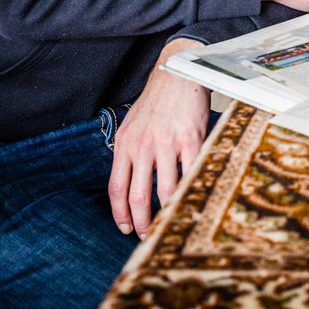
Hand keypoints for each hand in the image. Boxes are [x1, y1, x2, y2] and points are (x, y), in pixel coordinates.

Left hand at [108, 38, 209, 239]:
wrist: (178, 72)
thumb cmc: (157, 101)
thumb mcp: (133, 125)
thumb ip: (130, 153)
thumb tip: (132, 183)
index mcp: (125, 144)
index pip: (116, 188)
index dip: (119, 213)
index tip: (125, 228)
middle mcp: (142, 146)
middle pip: (137, 196)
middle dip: (142, 222)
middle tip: (147, 236)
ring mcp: (166, 144)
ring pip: (164, 192)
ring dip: (166, 214)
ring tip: (170, 225)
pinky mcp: (190, 140)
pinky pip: (189, 174)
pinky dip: (190, 192)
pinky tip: (192, 202)